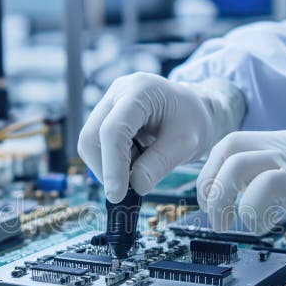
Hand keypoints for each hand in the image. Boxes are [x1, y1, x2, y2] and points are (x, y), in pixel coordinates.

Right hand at [78, 73, 243, 202]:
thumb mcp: (185, 144)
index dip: (112, 166)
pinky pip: (97, 144)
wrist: (195, 108)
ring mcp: (109, 102)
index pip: (113, 130)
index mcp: (140, 91)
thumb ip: (160, 164)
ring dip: (109, 165)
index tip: (118, 195)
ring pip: (90, 142)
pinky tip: (135, 159)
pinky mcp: (106, 115)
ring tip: (139, 167)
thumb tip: (135, 185)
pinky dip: (112, 160)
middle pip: (91, 136)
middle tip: (129, 187)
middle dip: (105, 168)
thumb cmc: (193, 121)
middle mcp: (118, 92)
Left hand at [196, 128, 285, 245]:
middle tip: (216, 217)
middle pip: (227, 146)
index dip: (214, 170)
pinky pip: (268, 184)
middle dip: (209, 184)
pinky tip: (264, 226)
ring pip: (237, 162)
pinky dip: (253, 207)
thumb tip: (276, 193)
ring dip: (223, 197)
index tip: (213, 200)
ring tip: (233, 224)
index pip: (238, 143)